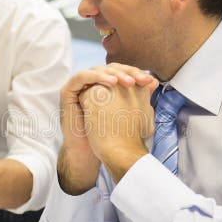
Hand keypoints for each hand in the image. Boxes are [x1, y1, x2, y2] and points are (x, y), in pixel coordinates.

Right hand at [58, 64, 156, 193]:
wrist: (90, 152)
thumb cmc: (108, 135)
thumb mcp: (128, 112)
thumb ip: (139, 96)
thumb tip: (154, 81)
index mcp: (104, 86)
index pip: (120, 72)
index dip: (135, 73)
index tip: (149, 81)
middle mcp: (92, 84)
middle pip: (110, 68)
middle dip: (127, 72)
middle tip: (140, 80)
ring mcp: (79, 86)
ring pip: (97, 69)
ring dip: (114, 74)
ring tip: (128, 82)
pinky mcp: (68, 91)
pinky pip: (81, 77)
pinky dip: (97, 77)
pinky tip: (112, 83)